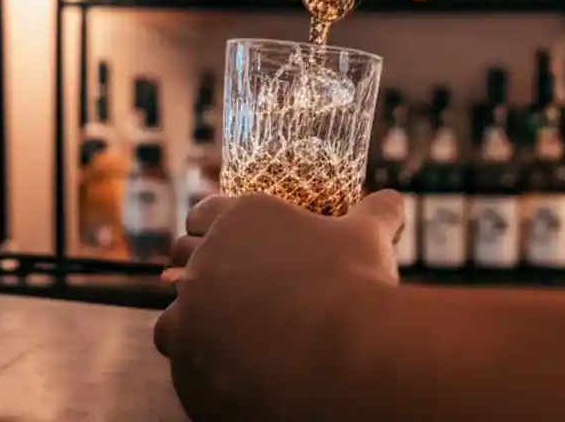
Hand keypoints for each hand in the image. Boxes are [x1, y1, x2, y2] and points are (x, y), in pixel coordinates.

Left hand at [154, 192, 402, 420]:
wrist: (349, 361)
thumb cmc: (359, 289)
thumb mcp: (369, 239)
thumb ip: (375, 212)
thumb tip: (393, 199)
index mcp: (241, 220)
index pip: (204, 211)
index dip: (214, 227)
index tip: (227, 244)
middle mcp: (205, 260)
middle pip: (180, 257)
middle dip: (198, 271)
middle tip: (226, 291)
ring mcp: (190, 310)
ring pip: (171, 311)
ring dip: (192, 319)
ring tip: (225, 335)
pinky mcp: (186, 359)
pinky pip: (177, 356)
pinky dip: (196, 360)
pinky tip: (226, 366)